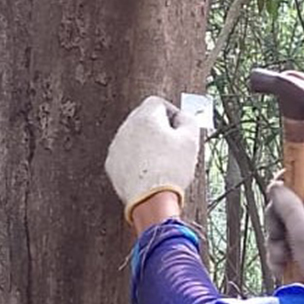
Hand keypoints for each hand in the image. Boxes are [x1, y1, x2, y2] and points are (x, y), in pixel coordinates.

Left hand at [105, 96, 200, 223]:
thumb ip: (188, 120)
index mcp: (145, 117)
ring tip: (162, 162)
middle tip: (173, 145)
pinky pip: (126, 156)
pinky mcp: (112, 166)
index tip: (179, 127)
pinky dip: (136, 161)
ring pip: (134, 138)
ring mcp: (116, 147)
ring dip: (146, 145)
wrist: (152, 200)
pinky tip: (150, 172)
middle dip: (158, 129)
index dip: (172, 113)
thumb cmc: (171, 170)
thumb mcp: (190, 140)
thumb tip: (183, 116)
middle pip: (144, 119)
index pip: (157, 103)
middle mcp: (126, 128)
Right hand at [265, 164, 303, 284]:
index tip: (273, 191)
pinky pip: (284, 244)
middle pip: (287, 200)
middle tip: (277, 232)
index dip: (286, 177)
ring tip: (283, 257)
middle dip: (275, 218)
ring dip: (276, 242)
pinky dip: (280, 255)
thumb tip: (276, 184)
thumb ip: (287, 204)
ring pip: (282, 225)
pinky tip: (284, 267)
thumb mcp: (302, 230)